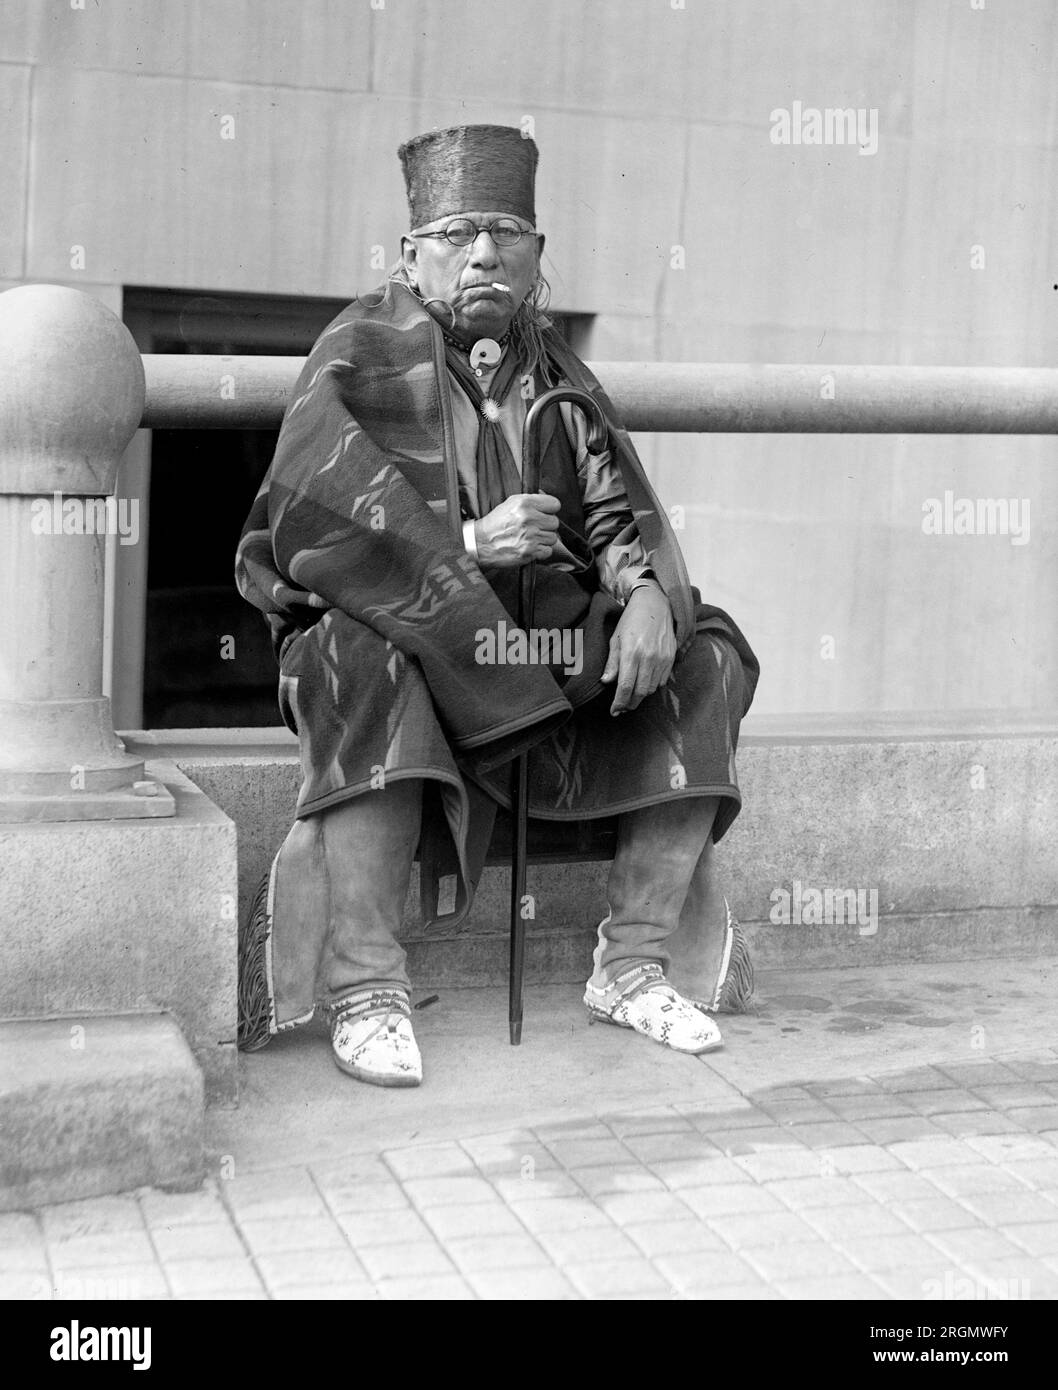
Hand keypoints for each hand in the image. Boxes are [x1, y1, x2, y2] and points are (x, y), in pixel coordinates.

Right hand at [473, 492, 560, 567]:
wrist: (481, 543)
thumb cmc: (495, 524)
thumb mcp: (510, 503)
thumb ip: (530, 500)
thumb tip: (547, 501)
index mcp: (525, 503)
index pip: (555, 504)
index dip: (550, 510)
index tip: (544, 514)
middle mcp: (529, 518)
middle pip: (555, 522)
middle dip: (546, 526)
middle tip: (534, 528)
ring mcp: (530, 536)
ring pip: (552, 538)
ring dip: (544, 539)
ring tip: (530, 538)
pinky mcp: (530, 551)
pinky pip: (548, 551)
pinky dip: (541, 551)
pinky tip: (529, 547)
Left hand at [601, 584, 676, 714]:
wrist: (656, 604)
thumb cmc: (631, 620)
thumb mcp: (616, 638)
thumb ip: (612, 662)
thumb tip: (606, 681)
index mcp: (631, 653)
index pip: (625, 687)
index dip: (619, 703)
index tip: (613, 712)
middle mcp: (648, 658)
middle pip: (640, 693)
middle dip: (629, 704)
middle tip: (621, 708)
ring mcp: (662, 659)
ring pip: (651, 689)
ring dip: (640, 696)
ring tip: (631, 696)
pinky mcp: (671, 658)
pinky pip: (661, 681)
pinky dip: (652, 687)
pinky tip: (644, 683)